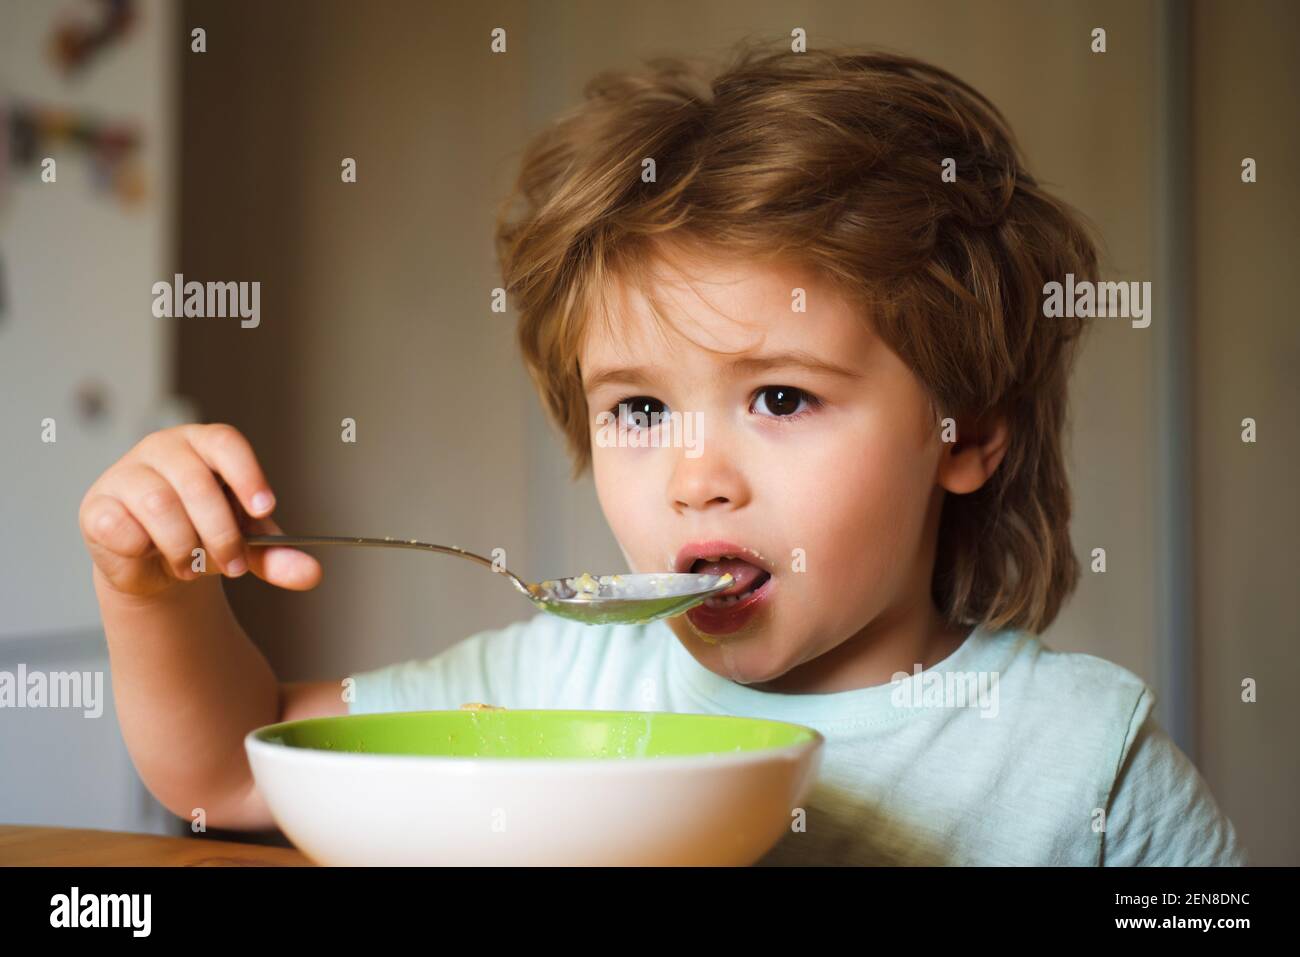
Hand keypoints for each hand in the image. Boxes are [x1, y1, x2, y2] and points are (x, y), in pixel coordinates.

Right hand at [79, 423, 321, 599]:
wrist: (154, 564)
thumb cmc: (203, 534)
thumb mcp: (246, 543)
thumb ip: (277, 555)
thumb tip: (312, 574)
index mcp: (204, 444)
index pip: (225, 443)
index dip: (247, 474)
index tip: (265, 509)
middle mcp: (164, 449)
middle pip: (197, 483)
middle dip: (221, 533)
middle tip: (233, 564)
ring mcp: (125, 473)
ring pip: (161, 505)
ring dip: (185, 546)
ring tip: (192, 564)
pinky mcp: (97, 504)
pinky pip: (124, 527)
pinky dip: (146, 549)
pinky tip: (151, 553)